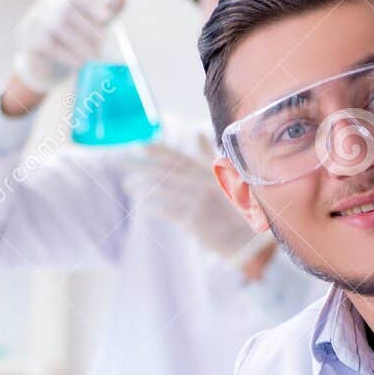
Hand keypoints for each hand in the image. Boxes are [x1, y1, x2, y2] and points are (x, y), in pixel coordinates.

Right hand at [12, 0, 124, 92]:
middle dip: (88, 28)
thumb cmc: (73, 39)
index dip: (91, 4)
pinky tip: (80, 63)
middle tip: (103, 44)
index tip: (107, 16)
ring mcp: (35, 20)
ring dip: (79, 44)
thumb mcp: (93, 23)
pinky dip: (67, 54)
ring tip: (95, 57)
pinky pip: (47, 44)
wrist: (45, 65)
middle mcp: (48, 4)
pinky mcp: (29, 39)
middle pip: (66, 10)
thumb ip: (108, 10)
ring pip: (57, 27)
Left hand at [123, 135, 260, 262]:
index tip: (141, 145)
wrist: (250, 241)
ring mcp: (199, 202)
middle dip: (142, 165)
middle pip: (167, 171)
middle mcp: (204, 184)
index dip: (159, 150)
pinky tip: (141, 204)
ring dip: (143, 186)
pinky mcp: (195, 221)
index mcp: (212, 173)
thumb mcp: (228, 176)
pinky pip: (168, 210)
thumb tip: (197, 132)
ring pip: (164, 190)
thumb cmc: (238, 209)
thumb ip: (209, 156)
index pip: (181, 157)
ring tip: (127, 184)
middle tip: (123, 160)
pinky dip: (153, 206)